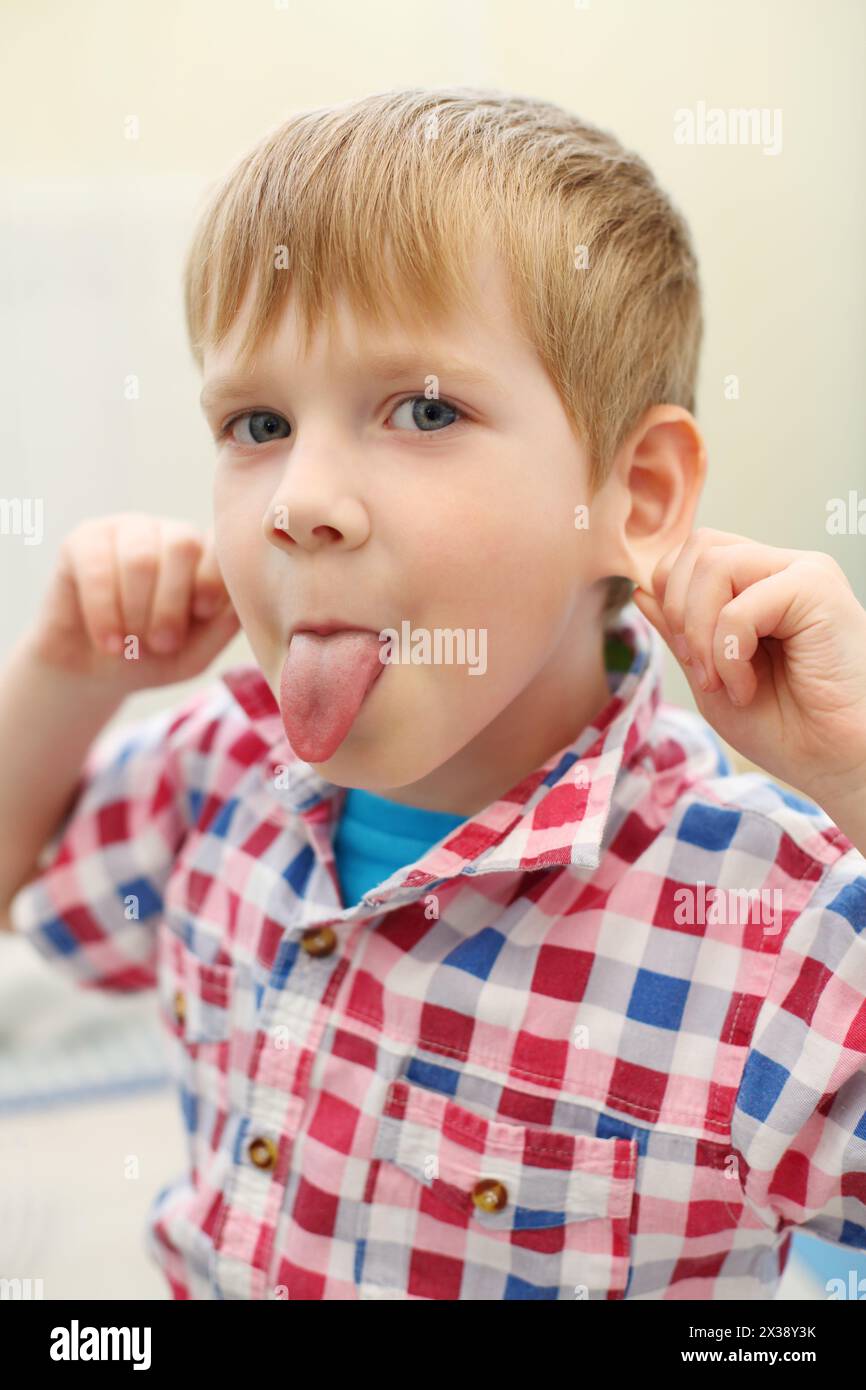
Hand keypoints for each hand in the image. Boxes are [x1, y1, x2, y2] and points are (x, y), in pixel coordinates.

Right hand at [28, 513, 240, 691]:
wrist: (93, 673)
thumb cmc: (152, 658)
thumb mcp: (195, 653)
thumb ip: (224, 626)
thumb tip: (247, 599)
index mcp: (206, 556)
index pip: (221, 545)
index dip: (212, 578)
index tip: (201, 612)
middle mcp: (170, 534)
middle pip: (182, 545)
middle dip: (172, 602)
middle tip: (162, 643)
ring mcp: (127, 531)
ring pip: (140, 557)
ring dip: (137, 611)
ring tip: (131, 647)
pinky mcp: (84, 540)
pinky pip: (97, 567)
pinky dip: (103, 611)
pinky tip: (108, 641)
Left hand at [631, 528, 865, 809]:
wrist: (838, 762)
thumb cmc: (787, 728)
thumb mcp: (711, 677)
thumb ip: (680, 631)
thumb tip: (640, 588)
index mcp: (757, 585)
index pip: (691, 555)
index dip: (670, 598)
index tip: (687, 656)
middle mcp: (780, 570)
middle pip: (698, 547)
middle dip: (678, 610)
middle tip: (700, 670)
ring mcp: (801, 573)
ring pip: (713, 563)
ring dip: (701, 632)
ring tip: (722, 680)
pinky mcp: (817, 589)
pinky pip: (741, 605)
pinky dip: (729, 652)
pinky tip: (747, 686)